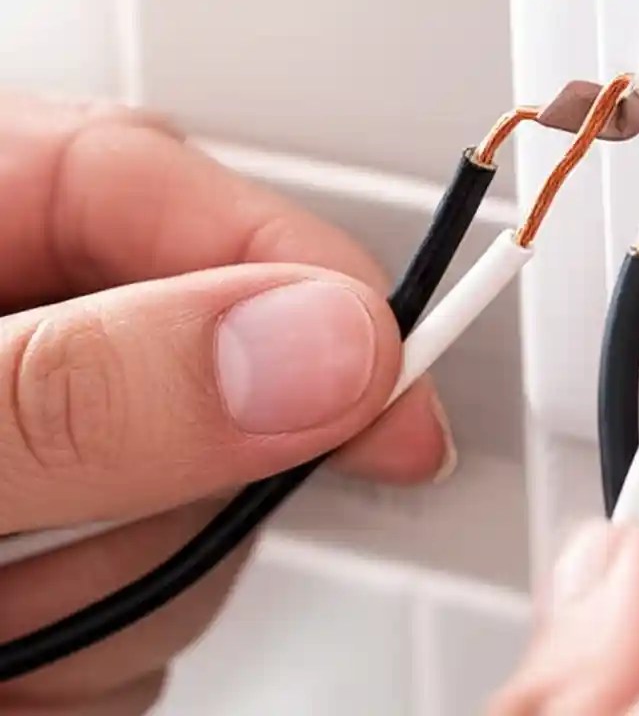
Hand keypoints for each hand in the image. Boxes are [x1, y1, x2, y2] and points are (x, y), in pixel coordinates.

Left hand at [0, 93, 452, 713]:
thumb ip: (89, 389)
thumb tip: (316, 352)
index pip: (159, 183)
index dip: (297, 269)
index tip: (394, 379)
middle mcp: (6, 347)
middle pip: (205, 374)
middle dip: (182, 485)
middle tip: (67, 540)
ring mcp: (31, 467)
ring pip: (192, 516)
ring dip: (118, 598)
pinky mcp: (45, 572)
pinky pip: (146, 616)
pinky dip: (94, 659)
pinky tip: (8, 660)